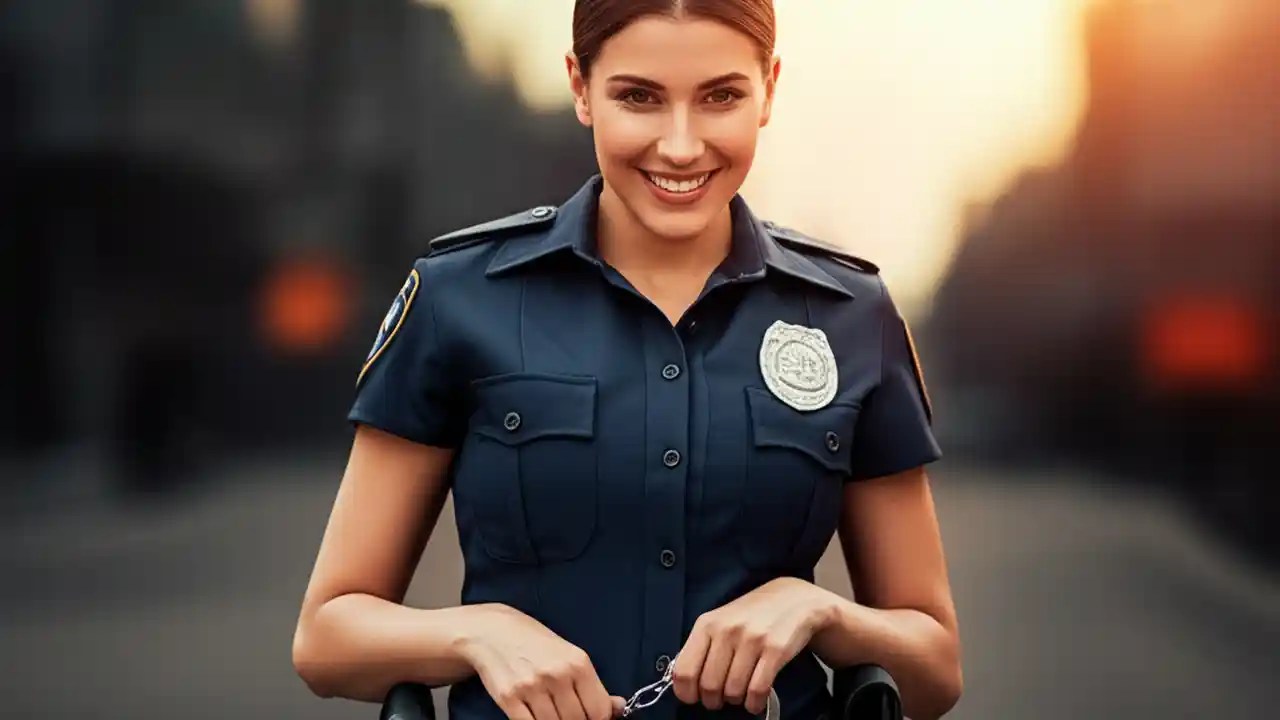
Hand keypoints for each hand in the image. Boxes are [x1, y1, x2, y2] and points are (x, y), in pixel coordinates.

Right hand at [457, 604, 625, 719]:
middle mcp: (556, 675)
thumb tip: (619, 708)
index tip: (589, 715)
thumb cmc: (535, 643)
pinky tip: (535, 713)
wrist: (493, 631)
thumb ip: (594, 685)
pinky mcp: (509, 698)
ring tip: (550, 709)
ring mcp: (531, 687)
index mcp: (578, 663)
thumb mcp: (570, 655)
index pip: (599, 710)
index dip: (597, 718)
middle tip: (567, 710)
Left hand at [671, 578, 837, 715]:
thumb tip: (682, 681)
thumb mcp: (720, 622)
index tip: (694, 698)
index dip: (687, 693)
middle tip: (720, 699)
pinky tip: (755, 701)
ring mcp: (752, 639)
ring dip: (735, 701)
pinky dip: (754, 704)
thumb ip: (701, 648)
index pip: (683, 671)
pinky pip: (757, 691)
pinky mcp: (775, 650)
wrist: (793, 599)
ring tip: (740, 695)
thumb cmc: (751, 615)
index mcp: (707, 624)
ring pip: (733, 691)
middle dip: (713, 701)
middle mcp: (727, 630)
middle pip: (709, 686)